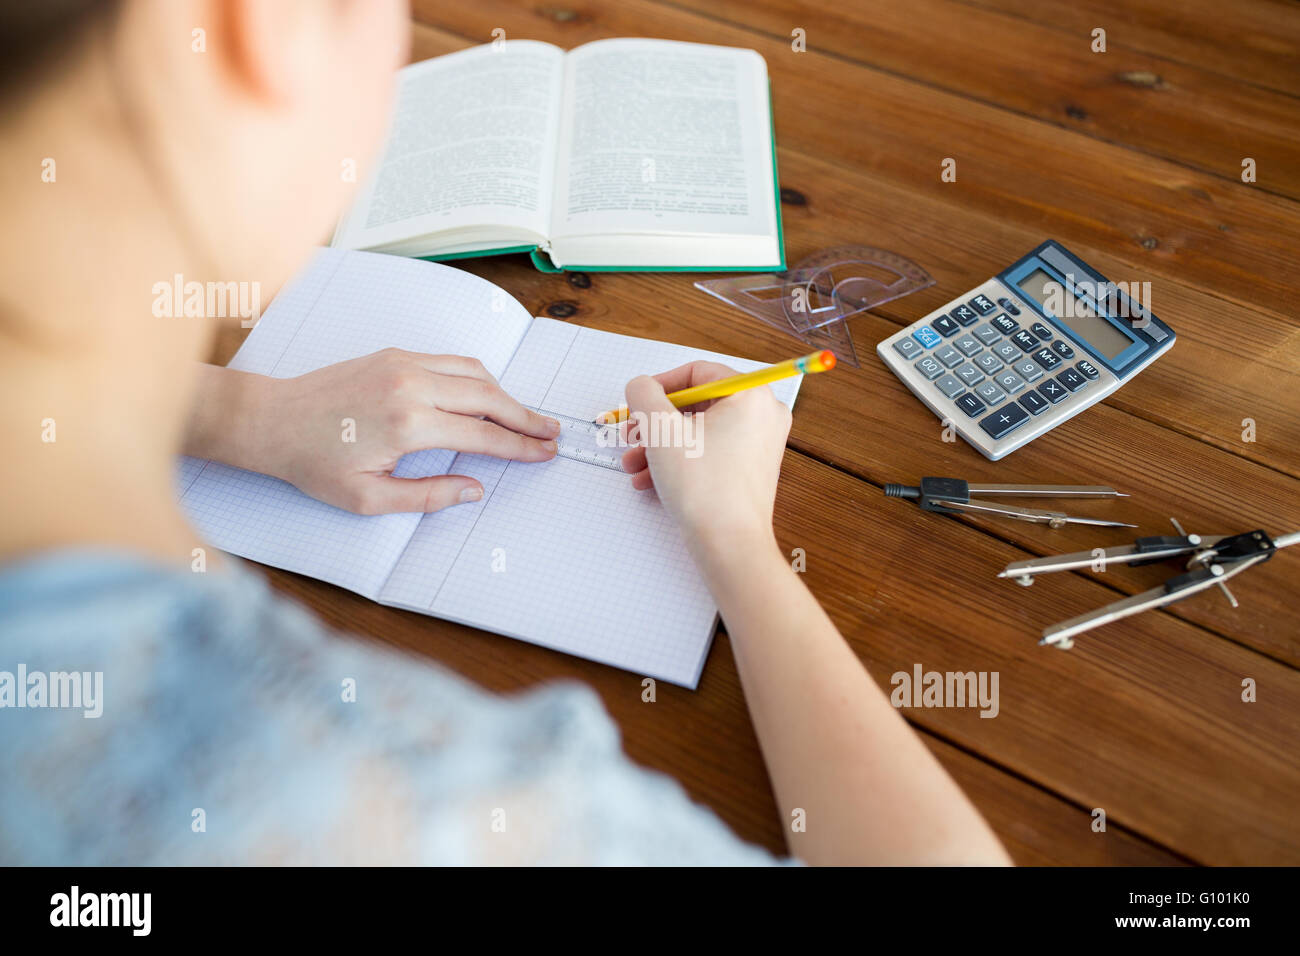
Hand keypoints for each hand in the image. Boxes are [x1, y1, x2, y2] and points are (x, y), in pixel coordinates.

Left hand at [195, 350, 558, 513]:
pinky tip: (488, 394)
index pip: (482, 435)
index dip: (519, 446)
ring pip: (474, 372)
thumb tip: (472, 489)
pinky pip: (451, 361)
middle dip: (525, 416)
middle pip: (489, 397)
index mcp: (408, 424)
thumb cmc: (313, 463)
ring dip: (506, 394)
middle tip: (551, 432)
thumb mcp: (369, 498)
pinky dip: (478, 377)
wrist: (271, 421)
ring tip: (526, 416)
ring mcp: (403, 364)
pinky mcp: (395, 355)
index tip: (543, 453)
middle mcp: (411, 386)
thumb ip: (427, 496)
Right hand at [619, 361, 790, 545]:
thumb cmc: (702, 486)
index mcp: (750, 394)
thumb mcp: (661, 430)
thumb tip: (641, 386)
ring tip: (633, 466)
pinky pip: (710, 452)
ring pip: (699, 432)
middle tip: (630, 436)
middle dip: (656, 424)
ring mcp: (760, 443)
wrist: (729, 545)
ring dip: (661, 446)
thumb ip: (644, 395)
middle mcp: (763, 414)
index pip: (697, 373)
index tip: (636, 403)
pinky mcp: (752, 469)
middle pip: (697, 405)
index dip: (659, 386)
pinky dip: (680, 461)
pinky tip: (650, 481)